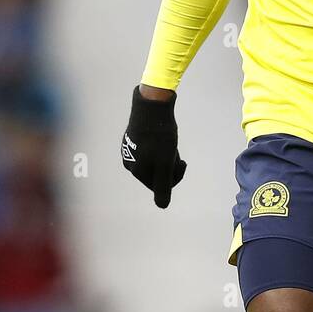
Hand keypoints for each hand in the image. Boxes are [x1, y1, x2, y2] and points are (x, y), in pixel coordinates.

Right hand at [121, 85, 186, 207]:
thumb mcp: (165, 163)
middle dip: (170, 166)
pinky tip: (164, 136)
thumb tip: (162, 206)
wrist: (152, 104)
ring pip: (155, 161)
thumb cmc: (160, 135)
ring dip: (167, 156)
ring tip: (171, 143)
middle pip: (157, 174)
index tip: (182, 162)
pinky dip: (161, 146)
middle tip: (176, 151)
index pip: (159, 186)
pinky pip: (151, 149)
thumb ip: (163, 186)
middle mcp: (130, 162)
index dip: (175, 176)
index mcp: (136, 171)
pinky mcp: (134, 137)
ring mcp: (130, 149)